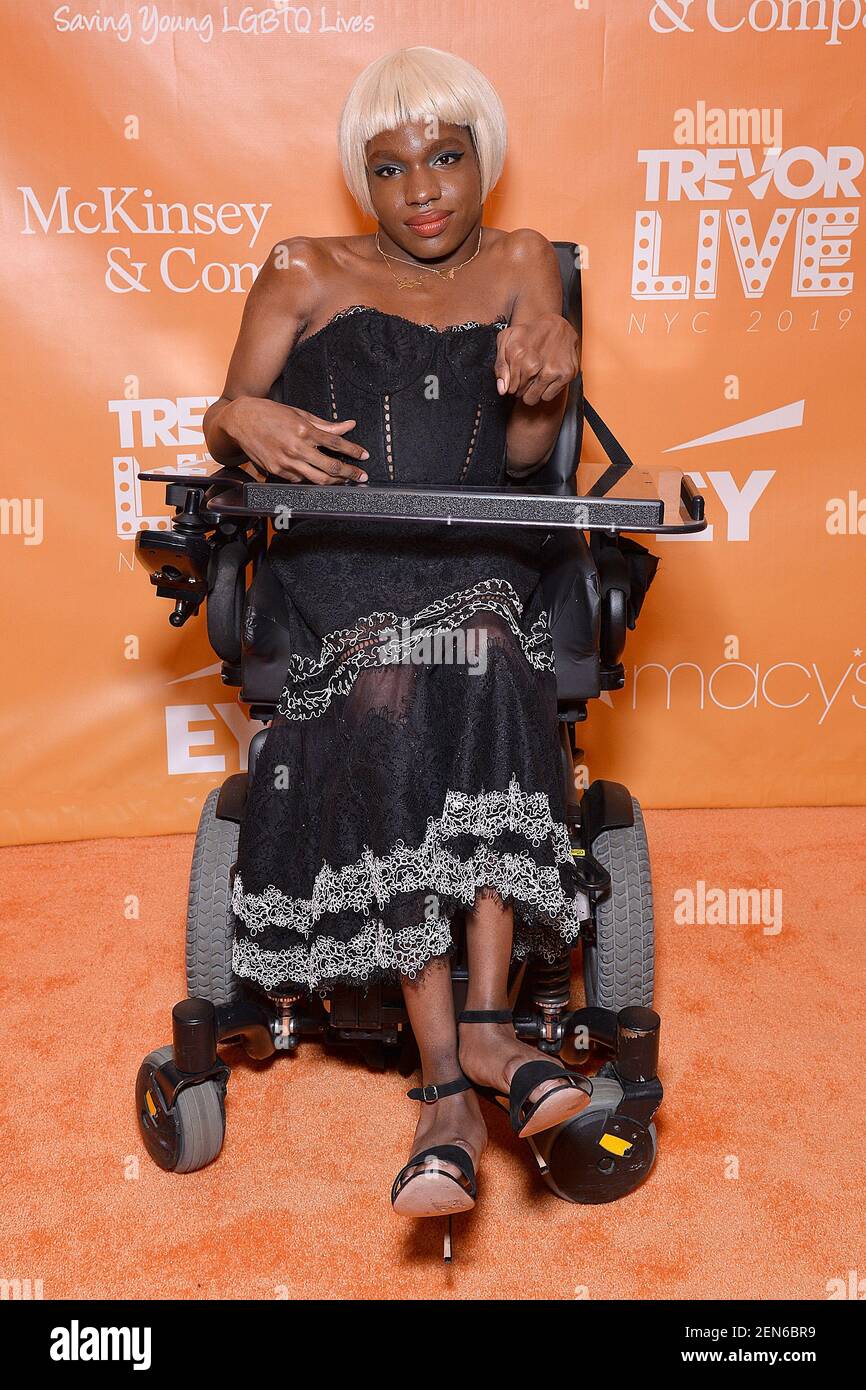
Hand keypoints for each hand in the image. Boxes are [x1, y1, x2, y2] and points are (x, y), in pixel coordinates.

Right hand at [225, 397, 368, 483]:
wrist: (240, 420)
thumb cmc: (269, 413)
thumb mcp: (300, 414)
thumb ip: (325, 424)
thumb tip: (348, 426)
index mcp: (303, 430)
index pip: (336, 444)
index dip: (354, 451)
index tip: (364, 456)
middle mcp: (296, 448)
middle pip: (330, 467)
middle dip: (350, 474)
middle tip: (361, 477)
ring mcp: (285, 462)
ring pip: (317, 479)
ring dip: (334, 482)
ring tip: (344, 481)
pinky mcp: (276, 471)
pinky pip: (299, 480)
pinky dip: (311, 479)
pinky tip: (318, 477)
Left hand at [494, 314, 579, 406]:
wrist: (556, 325)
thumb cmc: (529, 333)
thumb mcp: (506, 340)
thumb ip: (500, 365)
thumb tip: (502, 390)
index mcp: (517, 353)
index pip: (509, 387)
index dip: (512, 384)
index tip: (517, 375)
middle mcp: (534, 363)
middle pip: (521, 393)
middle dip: (522, 387)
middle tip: (528, 373)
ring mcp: (552, 369)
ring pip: (534, 398)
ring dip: (533, 390)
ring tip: (537, 375)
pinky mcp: (566, 374)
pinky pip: (548, 396)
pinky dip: (547, 390)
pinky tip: (547, 376)